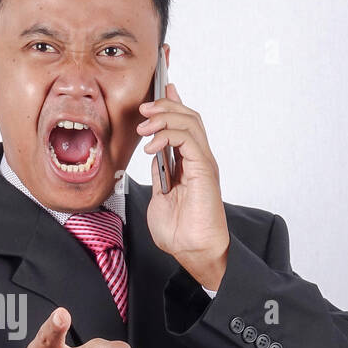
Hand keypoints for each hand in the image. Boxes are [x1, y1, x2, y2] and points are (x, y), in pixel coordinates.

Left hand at [138, 80, 229, 288]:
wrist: (194, 251)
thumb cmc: (180, 231)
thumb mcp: (160, 197)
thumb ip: (159, 175)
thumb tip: (154, 158)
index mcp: (189, 164)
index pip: (183, 125)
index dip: (172, 106)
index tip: (155, 96)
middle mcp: (198, 159)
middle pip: (188, 117)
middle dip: (164, 106)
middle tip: (143, 108)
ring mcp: (203, 162)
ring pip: (190, 122)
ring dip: (165, 116)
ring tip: (144, 124)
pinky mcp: (204, 169)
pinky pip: (188, 139)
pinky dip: (168, 134)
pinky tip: (151, 145)